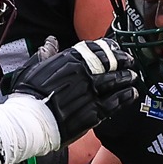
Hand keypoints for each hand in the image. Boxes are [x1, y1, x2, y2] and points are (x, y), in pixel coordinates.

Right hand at [12, 39, 141, 142]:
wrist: (30, 121)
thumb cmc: (29, 96)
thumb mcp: (34, 68)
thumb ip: (46, 54)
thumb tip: (50, 42)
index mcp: (69, 60)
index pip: (95, 49)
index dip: (108, 47)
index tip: (115, 47)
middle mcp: (83, 74)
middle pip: (111, 64)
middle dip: (123, 62)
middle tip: (130, 62)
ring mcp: (90, 93)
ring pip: (116, 82)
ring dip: (127, 79)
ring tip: (133, 77)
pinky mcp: (94, 112)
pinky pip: (115, 102)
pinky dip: (125, 97)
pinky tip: (132, 94)